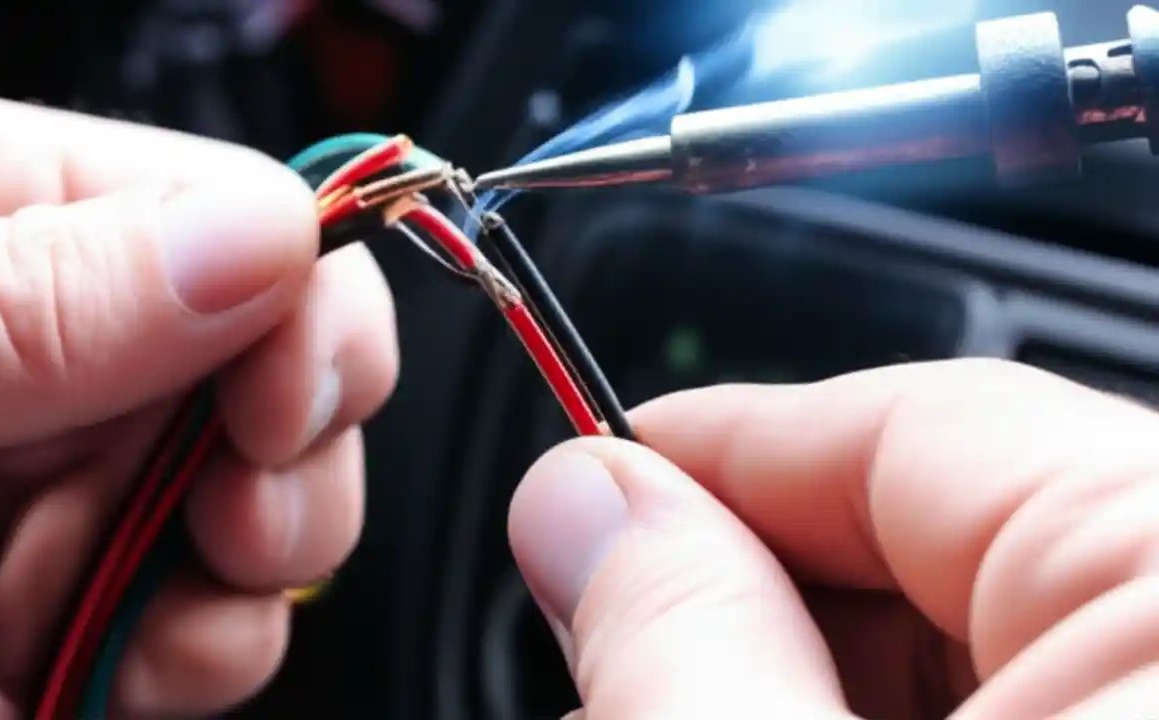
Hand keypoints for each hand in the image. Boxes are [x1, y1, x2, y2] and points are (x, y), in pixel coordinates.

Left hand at [0, 72, 396, 717]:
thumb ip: (46, 298)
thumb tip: (275, 234)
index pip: (211, 213)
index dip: (295, 314)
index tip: (287, 418)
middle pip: (245, 381)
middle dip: (271, 482)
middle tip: (242, 540)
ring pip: (211, 519)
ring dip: (207, 609)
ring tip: (119, 660)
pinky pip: (134, 622)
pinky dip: (125, 677)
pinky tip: (36, 697)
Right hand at [510, 359, 1158, 717]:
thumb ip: (681, 636)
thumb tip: (583, 505)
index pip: (916, 420)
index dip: (720, 446)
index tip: (598, 483)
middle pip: (948, 528)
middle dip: (758, 580)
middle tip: (622, 642)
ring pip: (984, 627)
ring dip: (812, 670)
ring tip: (692, 715)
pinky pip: (1042, 697)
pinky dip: (901, 719)